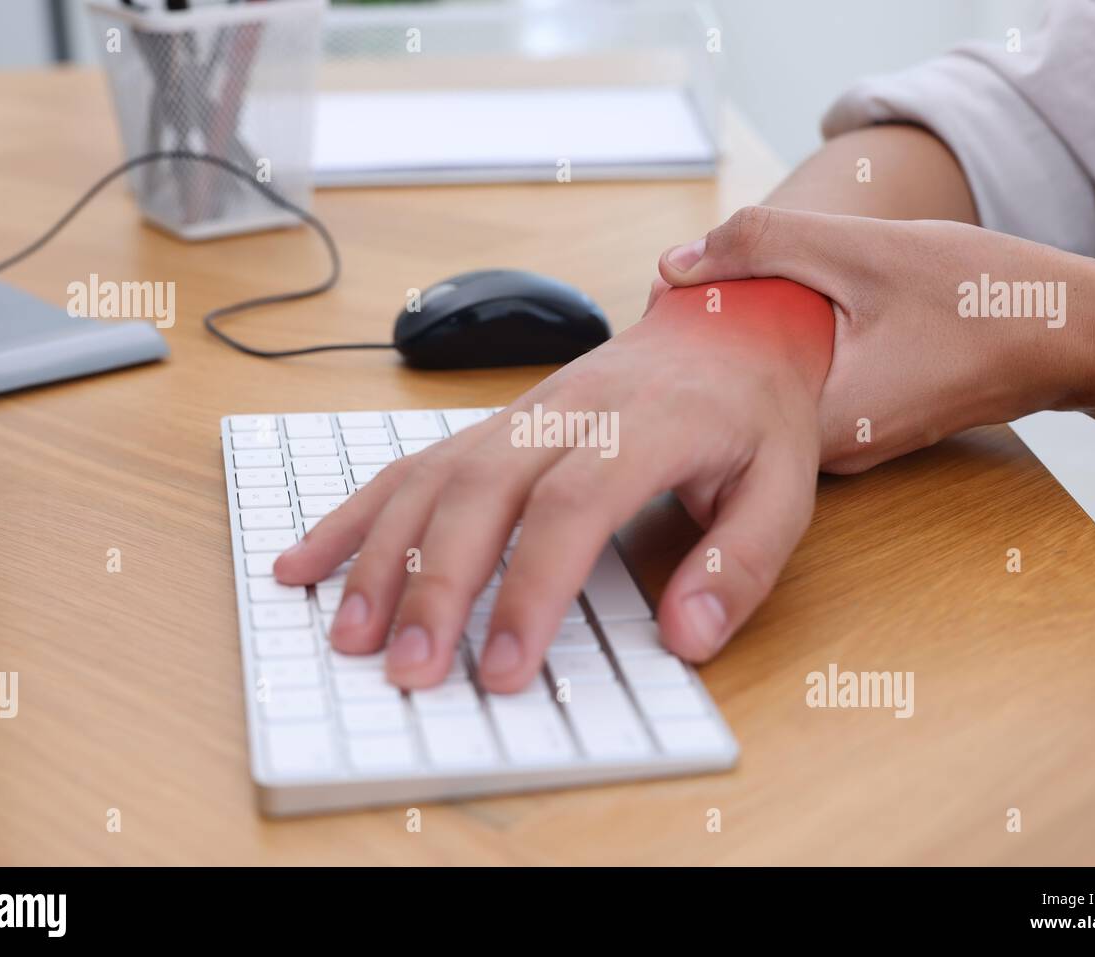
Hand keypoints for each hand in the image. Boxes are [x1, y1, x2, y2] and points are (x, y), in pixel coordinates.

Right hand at [274, 278, 833, 691]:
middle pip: (480, 491)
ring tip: (349, 633)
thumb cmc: (752, 415)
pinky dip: (356, 513)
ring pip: (432, 476)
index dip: (529, 587)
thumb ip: (742, 562)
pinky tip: (309, 560)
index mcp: (647, 424)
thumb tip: (690, 637)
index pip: (572, 506)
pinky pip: (412, 463)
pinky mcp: (493, 425)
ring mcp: (520, 414)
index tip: (501, 667)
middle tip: (407, 669)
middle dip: (434, 585)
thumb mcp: (785, 486)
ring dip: (382, 554)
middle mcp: (568, 411)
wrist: (723, 326)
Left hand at [651, 207, 1094, 472]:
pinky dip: (793, 357)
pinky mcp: (869, 431)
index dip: (683, 345)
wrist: (1072, 333)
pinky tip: (797, 316)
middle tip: (691, 293)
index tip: (666, 303)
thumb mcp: (863, 250)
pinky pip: (807, 395)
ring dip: (755, 349)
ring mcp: (850, 449)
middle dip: (713, 346)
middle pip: (736, 402)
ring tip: (739, 298)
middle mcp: (827, 457)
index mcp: (817, 426)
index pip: (713, 396)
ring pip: (772, 398)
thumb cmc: (979, 294)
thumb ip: (763, 247)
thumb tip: (672, 264)